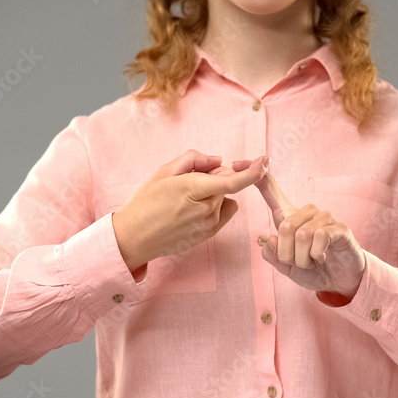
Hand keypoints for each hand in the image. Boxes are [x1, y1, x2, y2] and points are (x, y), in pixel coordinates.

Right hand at [113, 150, 268, 272]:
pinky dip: (215, 205)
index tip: (265, 160)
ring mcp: (208, 224)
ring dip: (212, 191)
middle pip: (225, 182)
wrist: (133, 238)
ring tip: (184, 198)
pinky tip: (193, 208)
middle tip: (187, 180)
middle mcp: (204, 209)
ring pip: (223, 197)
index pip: (231, 181)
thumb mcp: (163, 171)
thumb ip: (193, 159)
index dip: (252, 171)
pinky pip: (223, 211)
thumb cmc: (145, 202)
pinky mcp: (209, 234)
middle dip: (213, 175)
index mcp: (192, 189)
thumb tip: (218, 160)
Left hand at [236, 160, 366, 299]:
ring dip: (302, 259)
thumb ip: (273, 255)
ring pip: (301, 234)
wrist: (340, 281)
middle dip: (287, 255)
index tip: (236, 164)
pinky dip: (316, 254)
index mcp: (289, 217)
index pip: (270, 190)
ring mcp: (324, 218)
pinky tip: (322, 257)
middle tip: (297, 263)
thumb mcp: (285, 266)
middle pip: (285, 226)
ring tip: (311, 262)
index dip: (255, 176)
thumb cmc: (312, 269)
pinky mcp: (339, 228)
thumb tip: (271, 238)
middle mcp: (306, 212)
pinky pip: (320, 237)